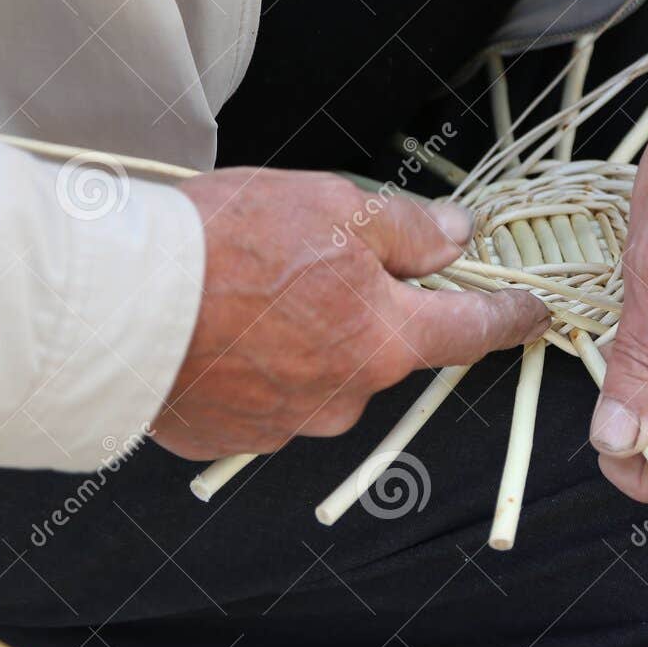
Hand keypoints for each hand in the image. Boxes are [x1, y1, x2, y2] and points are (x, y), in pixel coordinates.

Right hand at [153, 169, 547, 460]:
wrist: (117, 305)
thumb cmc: (224, 246)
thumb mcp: (334, 207)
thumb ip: (406, 230)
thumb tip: (456, 237)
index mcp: (384, 341)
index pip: (471, 331)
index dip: (507, 317)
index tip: (530, 314)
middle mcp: (346, 397)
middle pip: (380, 351)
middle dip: (361, 313)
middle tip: (307, 266)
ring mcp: (287, 426)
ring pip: (318, 376)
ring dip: (300, 342)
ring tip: (243, 295)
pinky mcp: (230, 439)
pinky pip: (259, 400)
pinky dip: (248, 370)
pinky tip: (213, 332)